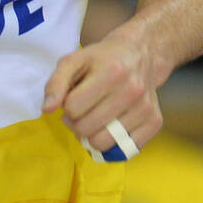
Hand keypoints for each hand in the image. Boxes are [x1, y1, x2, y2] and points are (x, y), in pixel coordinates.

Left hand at [42, 25, 161, 153]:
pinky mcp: (155, 121)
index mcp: (111, 72)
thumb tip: (47, 110)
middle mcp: (132, 91)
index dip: (67, 106)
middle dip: (77, 122)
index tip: (73, 99)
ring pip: (103, 143)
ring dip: (91, 136)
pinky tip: (111, 126)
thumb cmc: (101, 58)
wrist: (140, 53)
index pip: (73, 108)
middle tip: (82, 111)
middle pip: (86, 128)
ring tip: (94, 120)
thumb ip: (56, 83)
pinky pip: (124, 150)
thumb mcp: (74, 60)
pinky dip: (112, 143)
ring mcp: (145, 108)